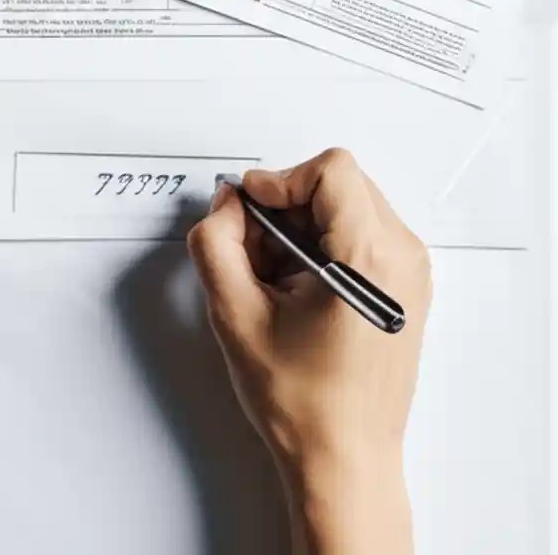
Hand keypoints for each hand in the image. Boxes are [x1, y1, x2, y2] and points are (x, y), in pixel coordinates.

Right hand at [186, 149, 431, 554]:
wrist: (342, 457)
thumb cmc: (304, 405)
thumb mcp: (235, 315)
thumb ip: (216, 245)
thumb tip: (224, 208)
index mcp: (370, 261)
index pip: (330, 170)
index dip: (278, 180)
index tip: (249, 208)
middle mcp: (402, 261)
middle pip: (340, 183)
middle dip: (287, 205)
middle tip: (253, 250)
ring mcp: (410, 275)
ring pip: (349, 207)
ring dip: (302, 227)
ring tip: (273, 279)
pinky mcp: (405, 289)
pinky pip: (362, 236)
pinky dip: (322, 246)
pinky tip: (295, 290)